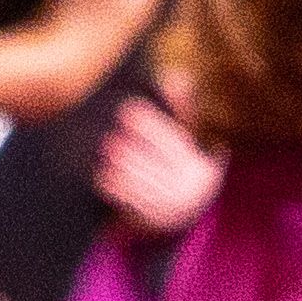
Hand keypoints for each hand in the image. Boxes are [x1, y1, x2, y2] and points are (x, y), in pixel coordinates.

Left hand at [91, 93, 225, 235]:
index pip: (173, 140)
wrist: (176, 220)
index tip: (128, 110)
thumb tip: (178, 77)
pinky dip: (115, 189)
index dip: (150, 124)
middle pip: (155, 161)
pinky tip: (100, 176)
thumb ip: (180, 109)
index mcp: (201, 168)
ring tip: (102, 150)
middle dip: (131, 146)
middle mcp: (192, 190)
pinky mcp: (155, 223)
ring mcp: (174, 209)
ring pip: (142, 181)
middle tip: (108, 133)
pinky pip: (132, 202)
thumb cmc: (175, 167)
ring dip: (120, 166)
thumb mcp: (183, 141)